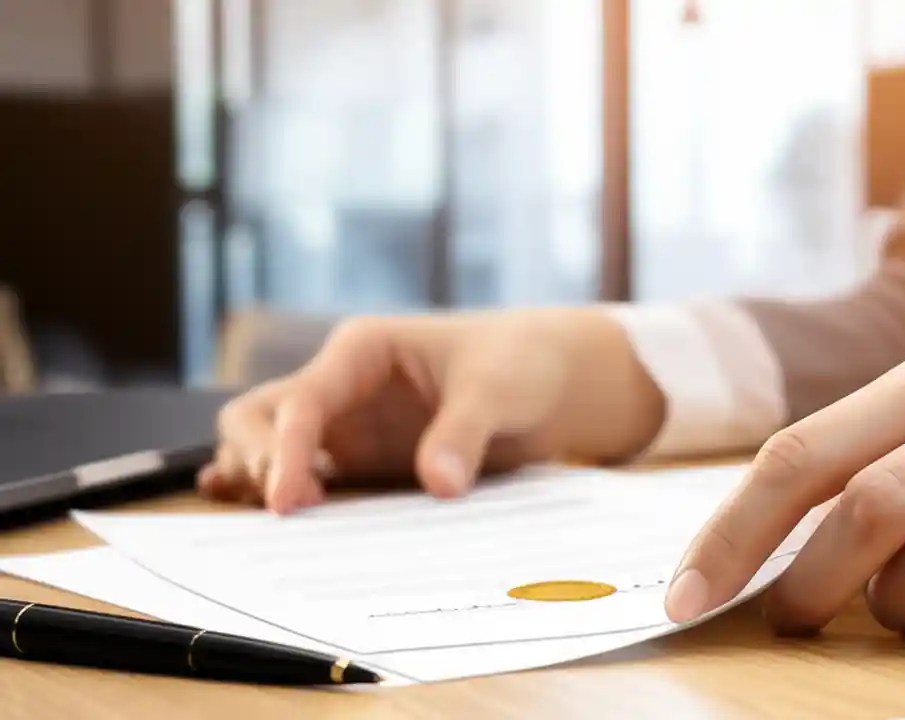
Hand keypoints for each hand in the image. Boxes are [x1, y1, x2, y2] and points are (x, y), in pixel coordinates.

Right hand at [201, 309, 663, 513]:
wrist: (549, 381)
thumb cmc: (519, 363)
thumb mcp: (498, 389)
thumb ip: (464, 433)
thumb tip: (439, 485)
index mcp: (361, 350)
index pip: (302, 401)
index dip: (285, 451)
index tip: (289, 502)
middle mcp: (341, 387)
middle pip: (257, 419)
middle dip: (255, 461)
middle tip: (286, 513)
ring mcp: (348, 426)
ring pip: (270, 450)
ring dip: (262, 482)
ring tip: (280, 527)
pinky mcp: (363, 462)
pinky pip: (311, 481)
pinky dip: (290, 499)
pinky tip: (287, 525)